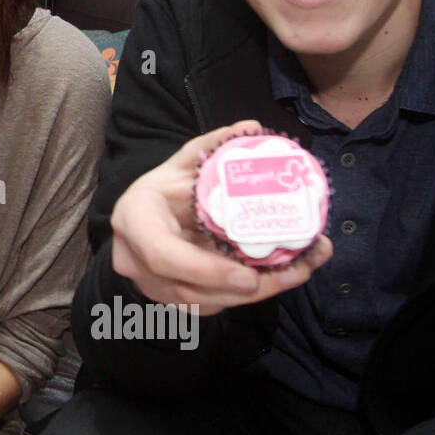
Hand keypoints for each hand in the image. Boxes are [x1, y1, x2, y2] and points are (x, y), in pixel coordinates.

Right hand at [110, 119, 332, 316]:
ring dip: (254, 294)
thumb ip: (213, 146)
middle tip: (292, 273)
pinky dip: (245, 297)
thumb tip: (252, 128)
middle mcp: (134, 258)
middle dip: (243, 289)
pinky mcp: (168, 299)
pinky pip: (208, 306)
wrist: (143, 219)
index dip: (205, 270)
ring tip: (300, 271)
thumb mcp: (183, 163)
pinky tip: (280, 278)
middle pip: (188, 288)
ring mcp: (149, 284)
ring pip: (202, 303)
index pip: (163, 254)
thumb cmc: (165, 190)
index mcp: (135, 219)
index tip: (249, 275)